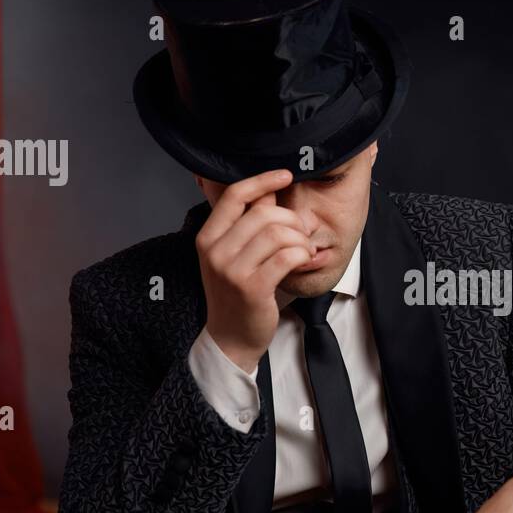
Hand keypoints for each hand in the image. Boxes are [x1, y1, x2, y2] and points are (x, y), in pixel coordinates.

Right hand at [195, 169, 314, 371]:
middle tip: (302, 233)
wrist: (231, 338)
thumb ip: (247, 225)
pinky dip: (302, 254)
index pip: (235, 195)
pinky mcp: (252, 288)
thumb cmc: (236, 294)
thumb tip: (269, 191)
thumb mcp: (232, 256)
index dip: (263, 180)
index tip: (286, 175)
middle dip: (292, 219)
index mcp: (207, 238)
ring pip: (278, 234)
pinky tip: (303, 259)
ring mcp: (231, 270)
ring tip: (305, 249)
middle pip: (263, 213)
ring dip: (300, 238)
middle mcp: (215, 251)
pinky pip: (286, 256)